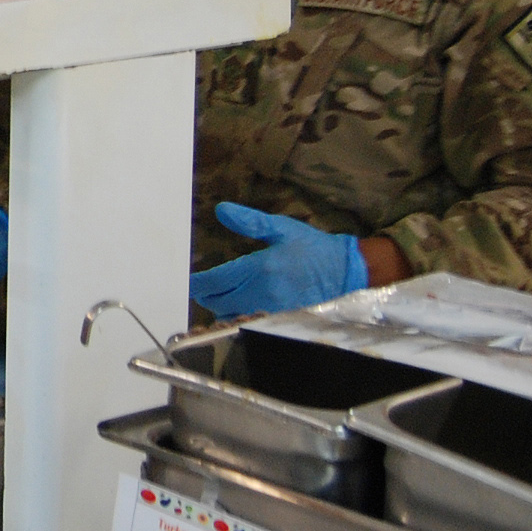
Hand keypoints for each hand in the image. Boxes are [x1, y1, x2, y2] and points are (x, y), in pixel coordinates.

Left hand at [188, 202, 368, 318]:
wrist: (345, 271)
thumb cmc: (311, 247)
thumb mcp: (281, 228)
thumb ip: (249, 221)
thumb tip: (221, 210)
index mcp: (259, 268)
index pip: (216, 281)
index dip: (197, 283)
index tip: (186, 281)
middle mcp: (262, 293)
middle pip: (218, 301)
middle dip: (205, 294)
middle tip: (201, 285)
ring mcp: (271, 309)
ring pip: (231, 314)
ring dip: (219, 307)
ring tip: (217, 294)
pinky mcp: (279, 318)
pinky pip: (247, 320)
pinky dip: (236, 314)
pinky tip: (237, 304)